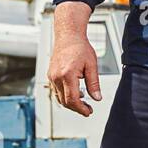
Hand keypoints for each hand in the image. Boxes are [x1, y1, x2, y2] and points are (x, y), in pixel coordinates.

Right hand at [47, 1, 99, 116]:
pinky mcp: (50, 75)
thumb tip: (97, 98)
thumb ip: (94, 84)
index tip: (88, 112)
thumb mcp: (92, 65)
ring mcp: (51, 76)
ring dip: (70, 103)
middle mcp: (56, 76)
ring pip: (59, 98)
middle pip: (65, 101)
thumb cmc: (80, 47)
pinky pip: (56, 91)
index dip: (81, 109)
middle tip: (88, 109)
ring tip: (83, 102)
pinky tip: (76, 93)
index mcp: (67, 74)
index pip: (72, 99)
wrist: (68, 36)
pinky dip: (65, 95)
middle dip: (76, 108)